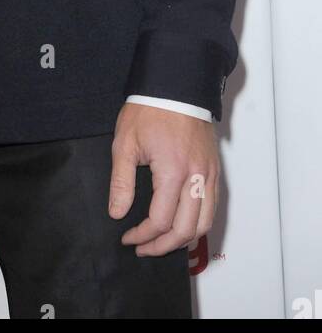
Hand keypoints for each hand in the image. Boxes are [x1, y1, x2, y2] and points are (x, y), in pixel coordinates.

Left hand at [108, 101, 218, 255]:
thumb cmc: (150, 109)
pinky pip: (212, 207)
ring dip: (184, 239)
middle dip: (163, 246)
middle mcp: (196, 177)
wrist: (175, 85)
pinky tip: (181, 223)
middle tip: (144, 247)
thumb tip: (118, 213)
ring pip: (205, 223)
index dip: (142, 235)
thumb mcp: (125, 143)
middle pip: (186, 230)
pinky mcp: (214, 169)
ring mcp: (209, 174)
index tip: (128, 237)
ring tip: (162, 241)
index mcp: (173, 171)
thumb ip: (121, 182)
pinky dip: (199, 223)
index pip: (160, 220)